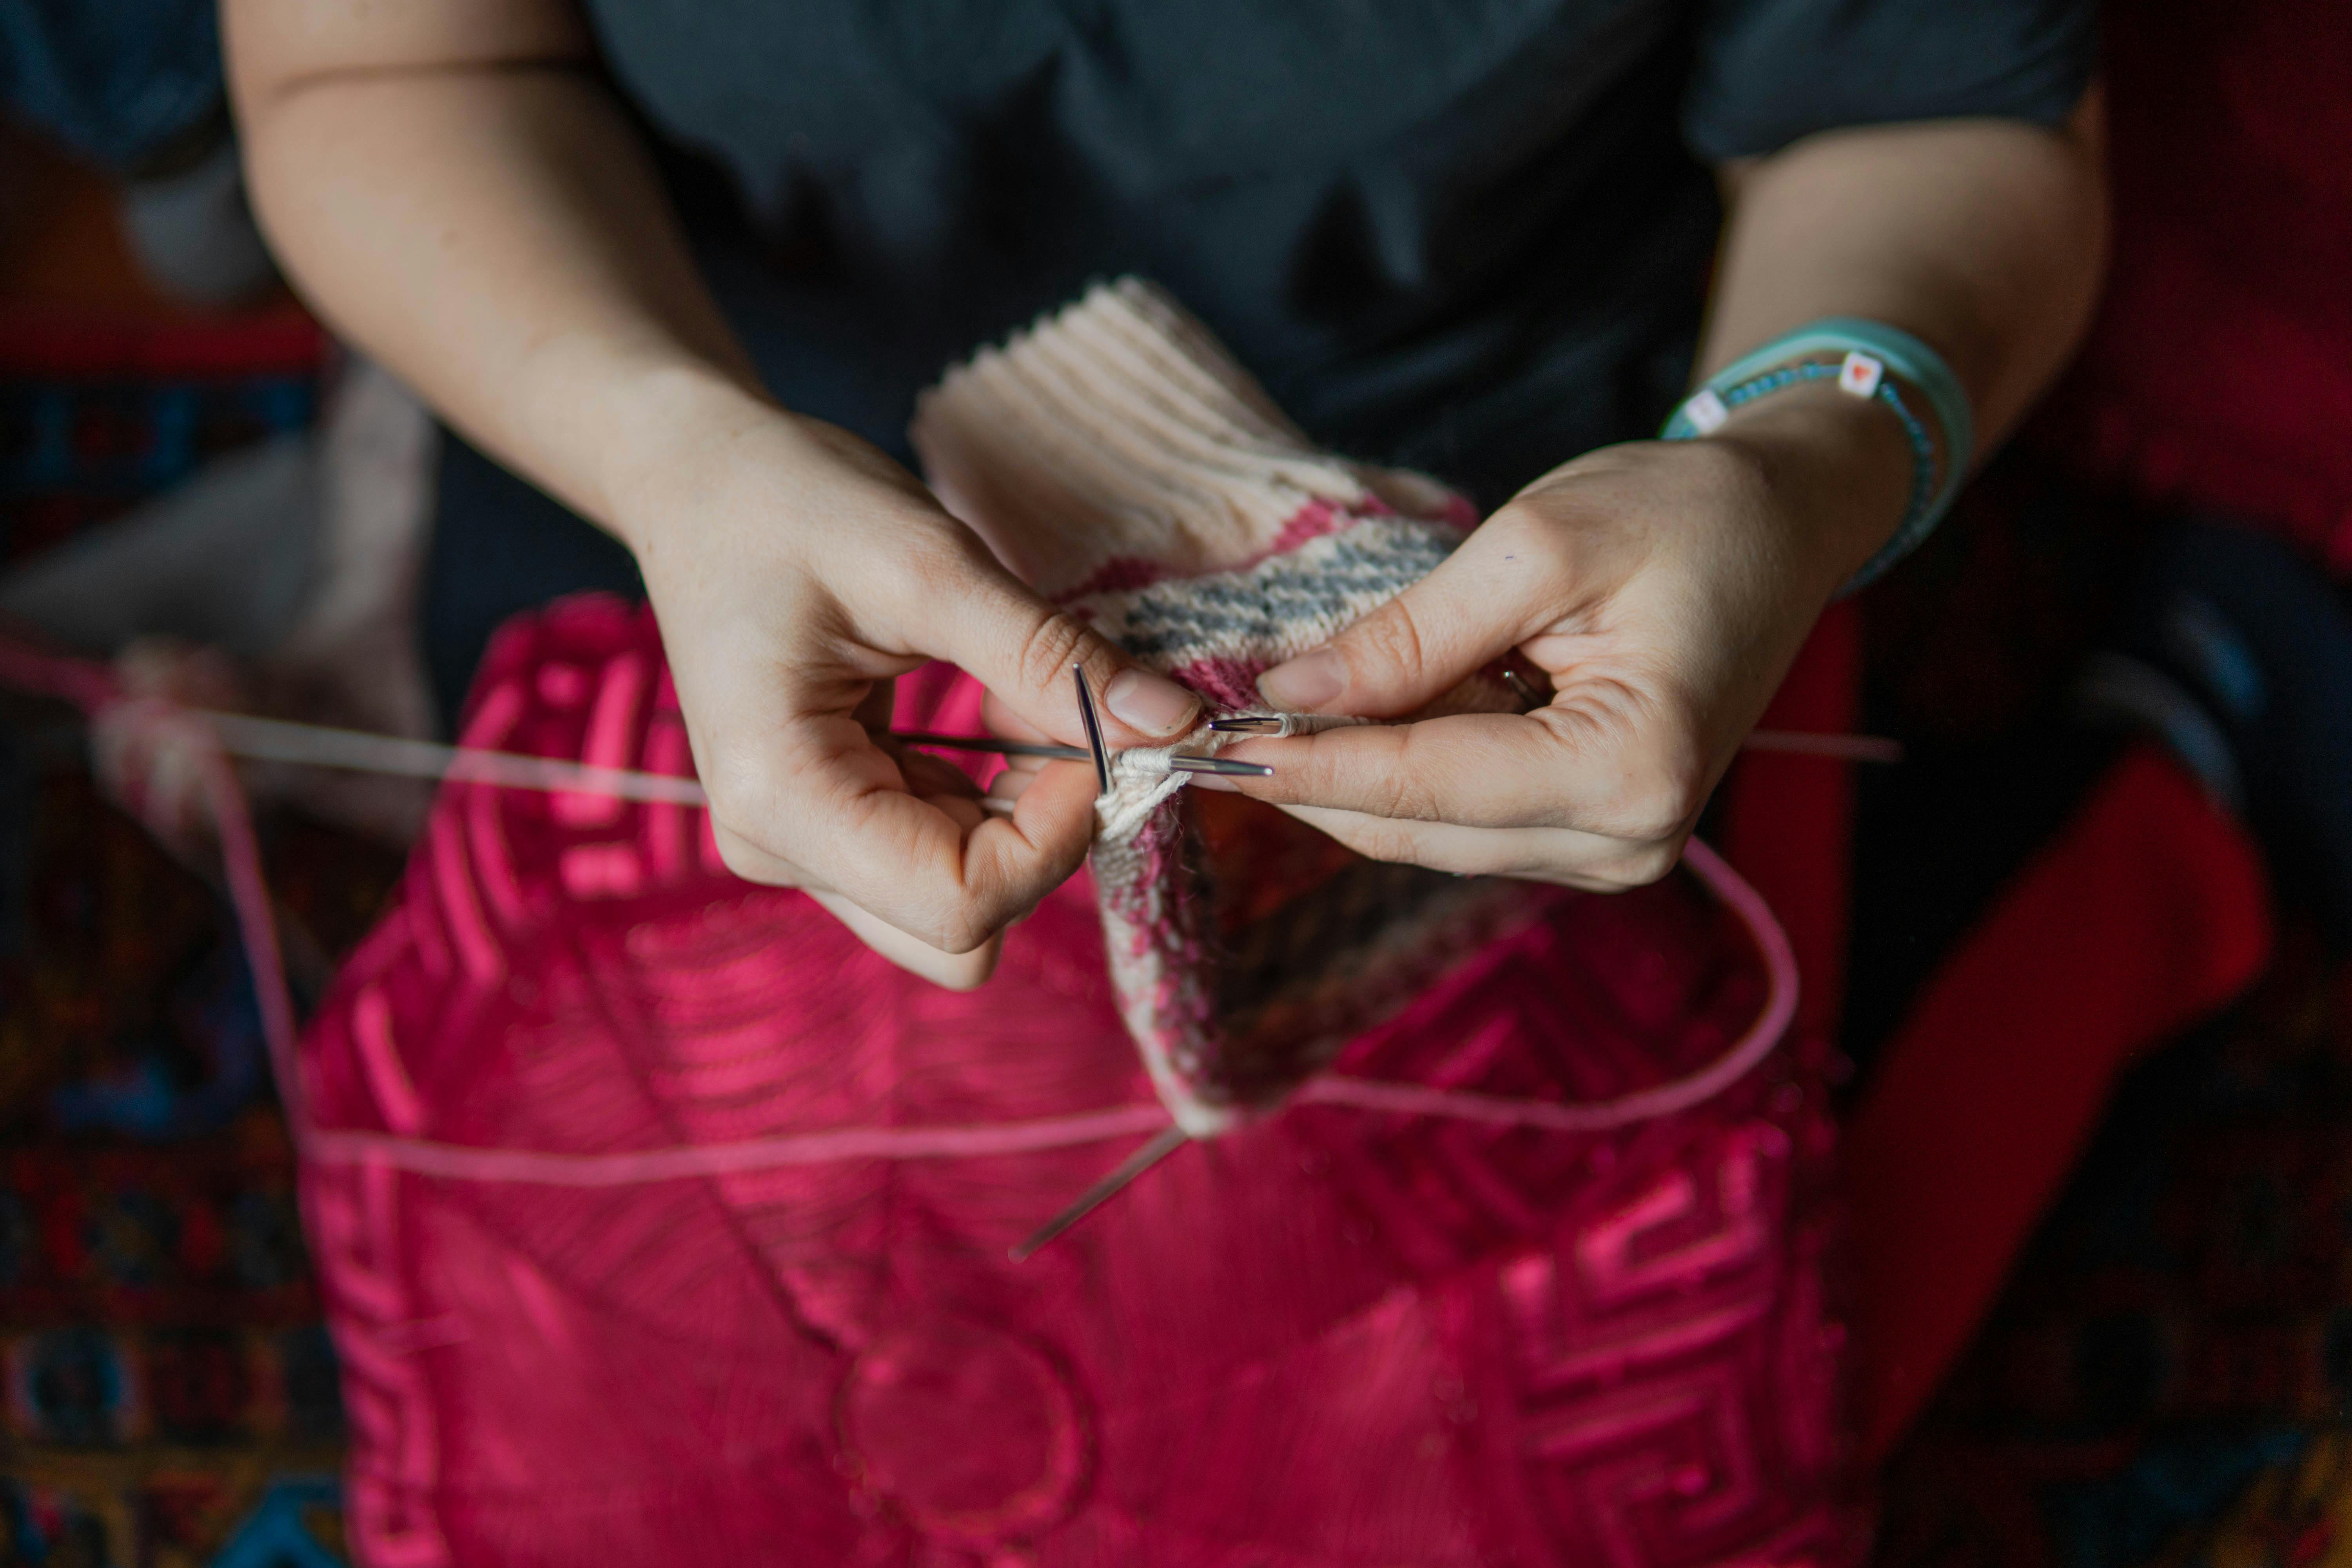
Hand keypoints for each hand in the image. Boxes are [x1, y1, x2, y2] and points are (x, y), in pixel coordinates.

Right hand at [611, 378, 1201, 986]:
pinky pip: (946, 854)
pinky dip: (998, 797)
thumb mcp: (927, 563)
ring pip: (963, 904)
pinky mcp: (833, 823)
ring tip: (1019, 696)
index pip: (960, 902)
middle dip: (1044, 840)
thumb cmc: (788, 502)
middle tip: (1067, 718)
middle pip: (961, 929)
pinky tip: (989, 706)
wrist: (699, 479)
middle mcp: (780, 848)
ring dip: (1026, 818)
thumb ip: (1048, 656)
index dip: (1056, 833)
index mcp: (781, 798)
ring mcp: (802, 845)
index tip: (1095, 732)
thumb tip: (1171, 726)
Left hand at [1212, 387, 1911, 889]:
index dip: (1303, 764)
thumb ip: (1411, 636)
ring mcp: (1614, 850)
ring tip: (1274, 706)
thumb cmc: (1682, 514)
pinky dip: (1399, 770)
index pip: (1426, 785)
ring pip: (1427, 834)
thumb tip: (1290, 698)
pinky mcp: (1592, 835)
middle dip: (1308, 777)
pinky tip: (1363, 713)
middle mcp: (1628, 840)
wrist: (1780, 525)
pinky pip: (1462, 818)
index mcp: (1633, 771)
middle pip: (1415, 828)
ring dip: (1347, 775)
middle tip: (1196, 729)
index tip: (1196, 744)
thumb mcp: (1538, 545)